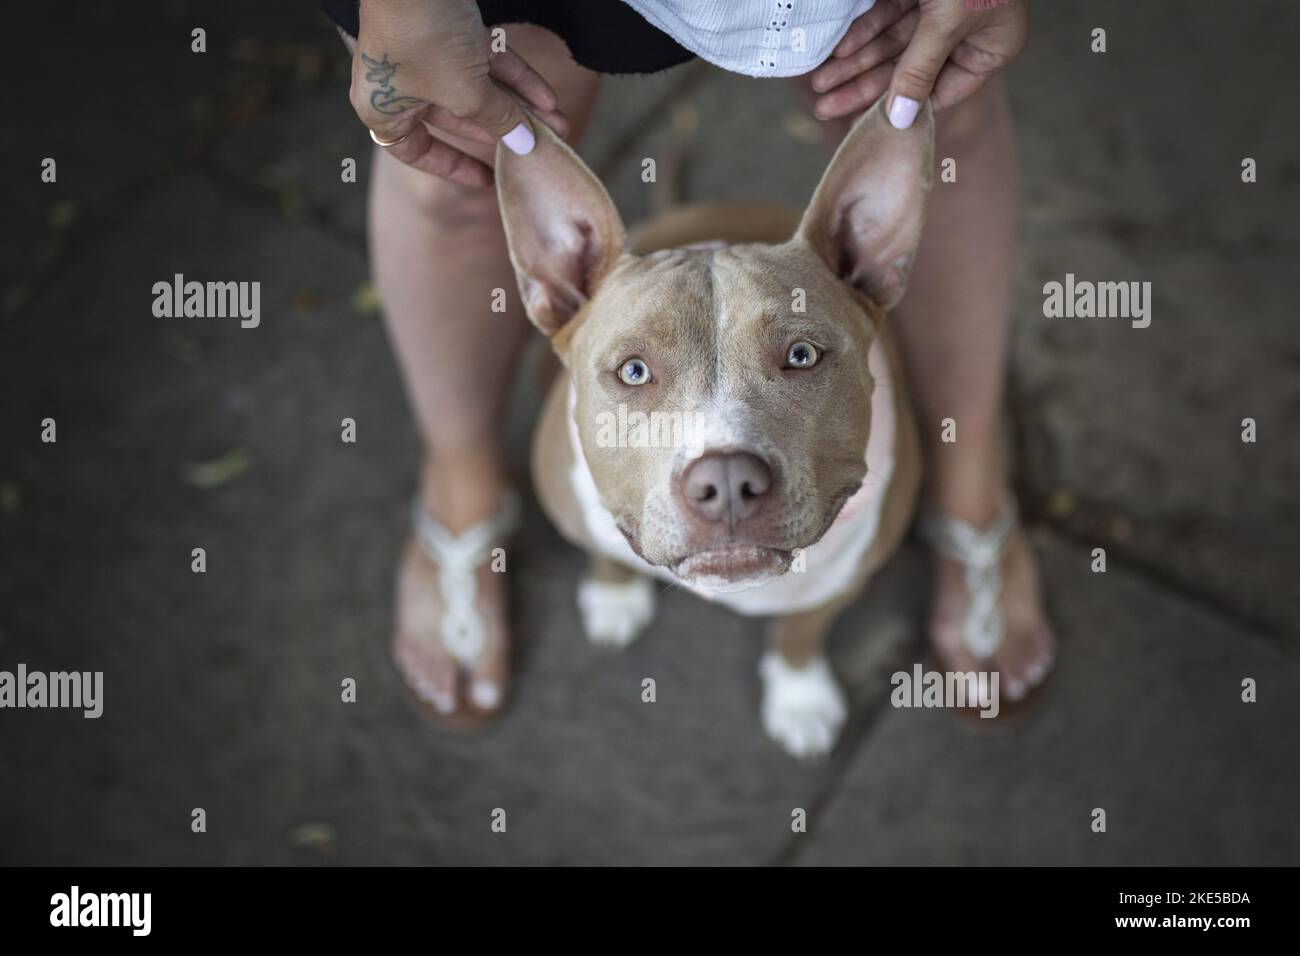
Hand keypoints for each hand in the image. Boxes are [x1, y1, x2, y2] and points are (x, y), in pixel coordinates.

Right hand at [349, 0, 568, 185]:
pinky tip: (548, 98)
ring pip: (478, 89)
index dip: (453, 167)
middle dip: (505, 131)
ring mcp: (424, 54)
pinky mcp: (447, 27)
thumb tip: (524, 145)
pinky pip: (485, 62)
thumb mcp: (465, 94)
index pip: (417, 151)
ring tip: (560, 125)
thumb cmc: (425, 40)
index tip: (488, 179)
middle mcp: (400, 84)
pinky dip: (515, 78)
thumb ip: (497, 121)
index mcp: (382, 110)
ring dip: (520, 106)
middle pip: (459, 118)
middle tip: (544, 148)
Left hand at [809, 0, 1027, 127]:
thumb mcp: (946, 22)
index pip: (943, 90)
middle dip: (864, 85)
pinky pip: (887, 15)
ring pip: (893, 43)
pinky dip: (863, 31)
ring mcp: (944, 7)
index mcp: (992, 45)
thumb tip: (902, 120)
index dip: (905, 107)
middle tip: (823, 108)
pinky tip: (837, 50)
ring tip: (819, 83)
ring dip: (855, 62)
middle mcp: (968, 29)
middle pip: (910, 69)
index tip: (868, 124)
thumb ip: (919, 70)